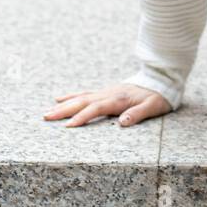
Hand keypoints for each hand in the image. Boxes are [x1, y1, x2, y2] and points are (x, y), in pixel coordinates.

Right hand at [44, 83, 171, 127]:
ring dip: (63, 105)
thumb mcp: (153, 106)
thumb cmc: (158, 97)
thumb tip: (123, 123)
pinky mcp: (105, 92)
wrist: (160, 80)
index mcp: (118, 99)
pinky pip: (84, 93)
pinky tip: (59, 99)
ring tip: (47, 112)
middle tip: (46, 117)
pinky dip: (71, 96)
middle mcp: (108, 94)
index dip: (82, 117)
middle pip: (82, 102)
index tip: (68, 126)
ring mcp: (105, 92)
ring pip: (80, 97)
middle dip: (63, 110)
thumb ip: (138, 114)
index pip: (96, 109)